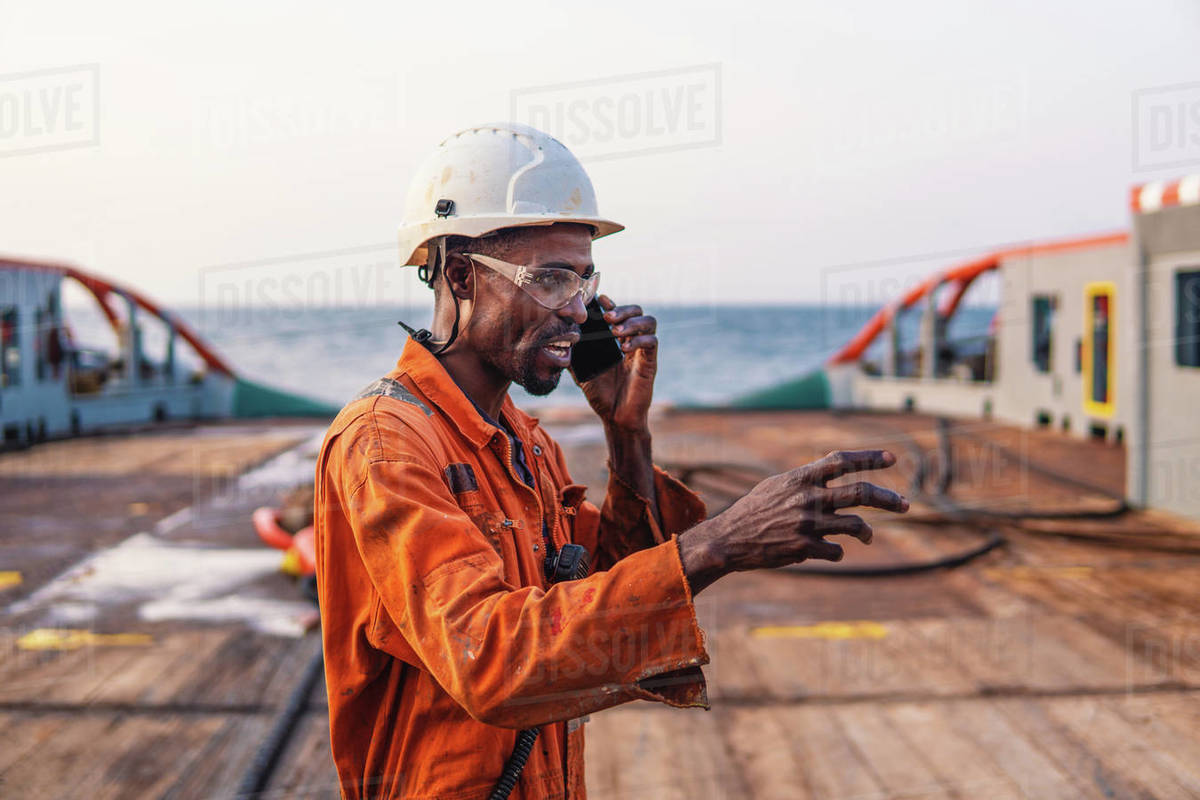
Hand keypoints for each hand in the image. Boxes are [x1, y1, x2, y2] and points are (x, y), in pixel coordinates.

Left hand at [573, 294, 656, 431]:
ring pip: (649, 321)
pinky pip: (652, 342)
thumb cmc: (600, 394)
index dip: (611, 303)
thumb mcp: (580, 371)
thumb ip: (572, 355)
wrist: (614, 416)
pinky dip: (638, 340)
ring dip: (632, 322)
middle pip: (637, 311)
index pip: (619, 313)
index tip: (600, 299)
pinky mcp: (650, 362)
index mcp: (617, 340)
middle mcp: (631, 341)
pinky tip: (623, 348)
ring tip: (615, 332)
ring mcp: (642, 351)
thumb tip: (556, 340)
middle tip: (608, 318)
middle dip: (623, 309)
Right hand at [678, 450, 908, 592]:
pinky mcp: (805, 547)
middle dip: (888, 499)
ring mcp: (808, 524)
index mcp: (801, 478)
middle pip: (860, 493)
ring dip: (867, 532)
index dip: (869, 458)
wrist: (729, 539)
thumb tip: (831, 473)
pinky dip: (839, 551)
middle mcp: (808, 498)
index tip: (891, 459)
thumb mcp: (776, 485)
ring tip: (868, 536)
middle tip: (906, 505)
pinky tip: (833, 551)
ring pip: (855, 525)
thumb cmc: (754, 510)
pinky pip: (837, 550)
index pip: (841, 461)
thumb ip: (805, 480)